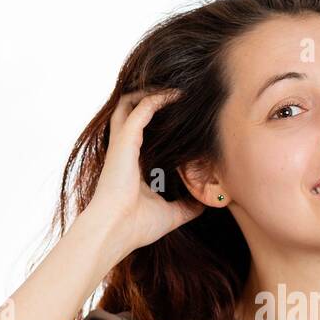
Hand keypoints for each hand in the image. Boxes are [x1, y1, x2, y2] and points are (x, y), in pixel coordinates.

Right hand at [85, 87, 204, 253]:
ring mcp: (121, 144)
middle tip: (174, 92)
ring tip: (174, 87)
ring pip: (128, 102)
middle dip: (147, 97)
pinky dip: (157, 97)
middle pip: (128, 111)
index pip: (137, 132)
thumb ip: (186, 207)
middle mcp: (123, 150)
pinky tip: (176, 94)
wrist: (116, 231)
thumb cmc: (136, 226)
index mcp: (130, 165)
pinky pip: (141, 108)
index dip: (154, 120)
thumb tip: (203, 205)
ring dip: (150, 91)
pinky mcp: (125, 141)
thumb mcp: (170, 215)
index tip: (178, 114)